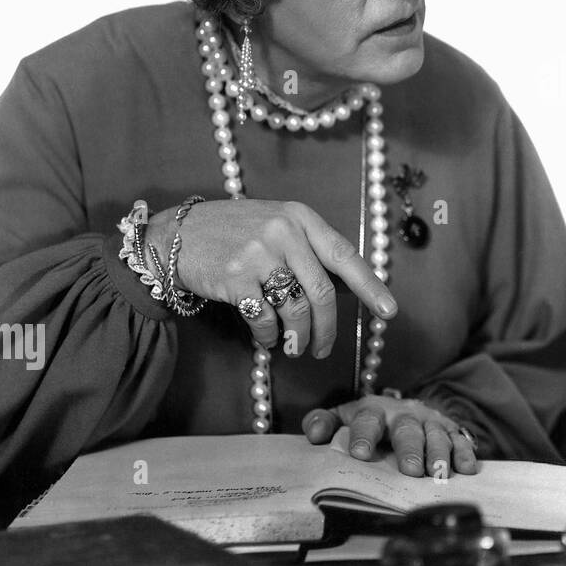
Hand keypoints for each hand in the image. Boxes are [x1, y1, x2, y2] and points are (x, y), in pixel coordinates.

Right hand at [146, 198, 396, 358]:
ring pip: (296, 309)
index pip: (345, 255)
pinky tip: (265, 337)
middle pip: (322, 292)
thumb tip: (343, 291)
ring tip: (294, 346)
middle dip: (327, 328)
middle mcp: (284, 232)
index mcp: (301, 217)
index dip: (370, 286)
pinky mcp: (235, 277)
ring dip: (298, 337)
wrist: (176, 236)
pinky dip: (268, 335)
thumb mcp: (276, 224)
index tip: (389, 311)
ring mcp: (259, 253)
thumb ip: (308, 249)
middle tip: (322, 348)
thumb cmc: (233, 234)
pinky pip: (265, 319)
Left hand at [303, 397, 478, 476]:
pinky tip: (467, 469)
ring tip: (438, 474)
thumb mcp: (344, 417)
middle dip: (409, 449)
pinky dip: (465, 453)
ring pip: (437, 435)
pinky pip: (461, 439)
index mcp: (374, 411)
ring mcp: (430, 422)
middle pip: (408, 430)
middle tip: (409, 471)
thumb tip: (313, 435)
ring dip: (439, 454)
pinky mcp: (451, 430)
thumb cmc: (370, 421)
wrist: (404, 409)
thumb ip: (324, 422)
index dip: (363, 434)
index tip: (360, 454)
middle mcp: (405, 414)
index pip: (367, 420)